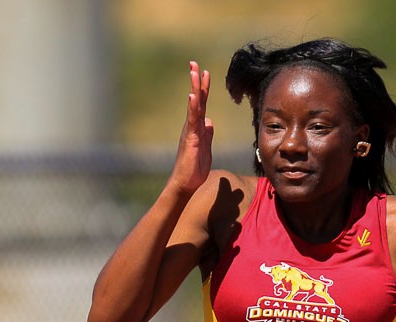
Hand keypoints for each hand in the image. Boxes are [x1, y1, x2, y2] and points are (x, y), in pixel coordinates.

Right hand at [169, 61, 213, 194]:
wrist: (185, 184)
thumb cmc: (194, 169)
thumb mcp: (205, 148)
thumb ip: (207, 135)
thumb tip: (210, 123)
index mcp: (197, 127)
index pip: (201, 104)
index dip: (203, 88)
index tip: (204, 72)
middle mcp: (191, 126)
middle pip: (195, 100)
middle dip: (196, 81)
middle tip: (194, 63)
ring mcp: (190, 131)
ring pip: (193, 106)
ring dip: (194, 88)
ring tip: (194, 72)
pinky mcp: (190, 139)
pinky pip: (192, 121)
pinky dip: (192, 108)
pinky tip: (193, 96)